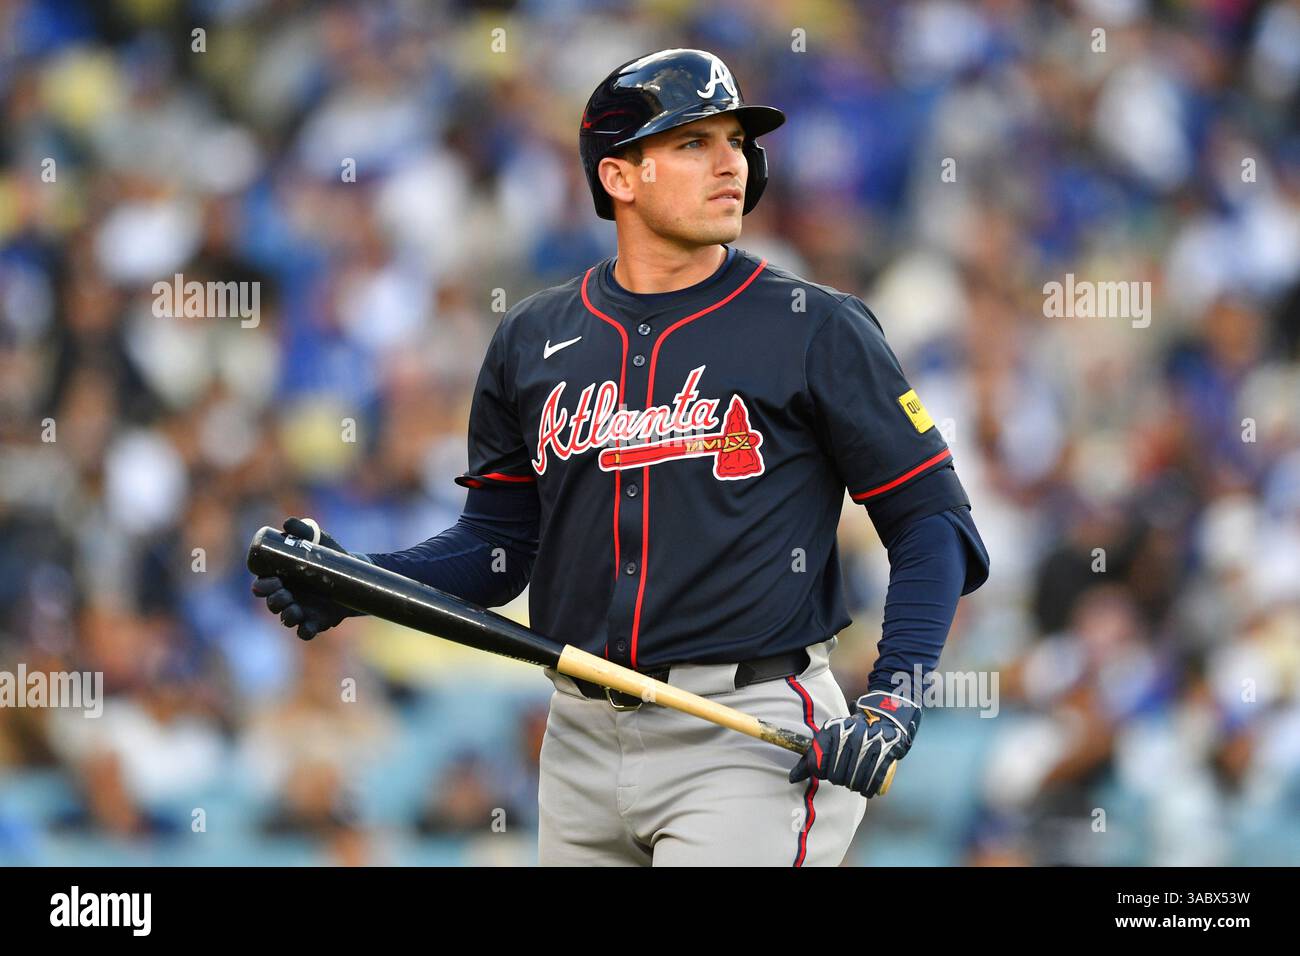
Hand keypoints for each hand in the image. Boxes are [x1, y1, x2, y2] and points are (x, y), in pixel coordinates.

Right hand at [250, 517, 358, 640]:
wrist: (355, 573)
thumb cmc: (329, 555)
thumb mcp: (317, 539)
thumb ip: (301, 530)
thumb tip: (287, 523)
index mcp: (281, 577)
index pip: (263, 584)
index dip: (262, 585)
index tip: (271, 580)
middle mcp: (287, 596)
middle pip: (272, 603)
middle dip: (274, 600)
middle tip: (284, 593)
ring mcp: (300, 610)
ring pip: (286, 618)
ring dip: (286, 616)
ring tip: (294, 610)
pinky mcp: (315, 621)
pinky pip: (305, 631)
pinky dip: (304, 631)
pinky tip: (307, 628)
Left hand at [788, 690, 920, 796]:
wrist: (882, 719)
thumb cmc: (849, 732)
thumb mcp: (829, 736)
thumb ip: (810, 757)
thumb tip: (792, 778)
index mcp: (832, 731)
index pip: (818, 765)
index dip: (820, 772)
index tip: (825, 771)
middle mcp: (849, 737)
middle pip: (835, 775)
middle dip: (837, 778)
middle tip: (841, 776)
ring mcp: (867, 746)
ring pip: (852, 780)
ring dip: (852, 784)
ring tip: (852, 781)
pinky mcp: (883, 755)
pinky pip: (871, 781)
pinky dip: (867, 788)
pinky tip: (865, 788)